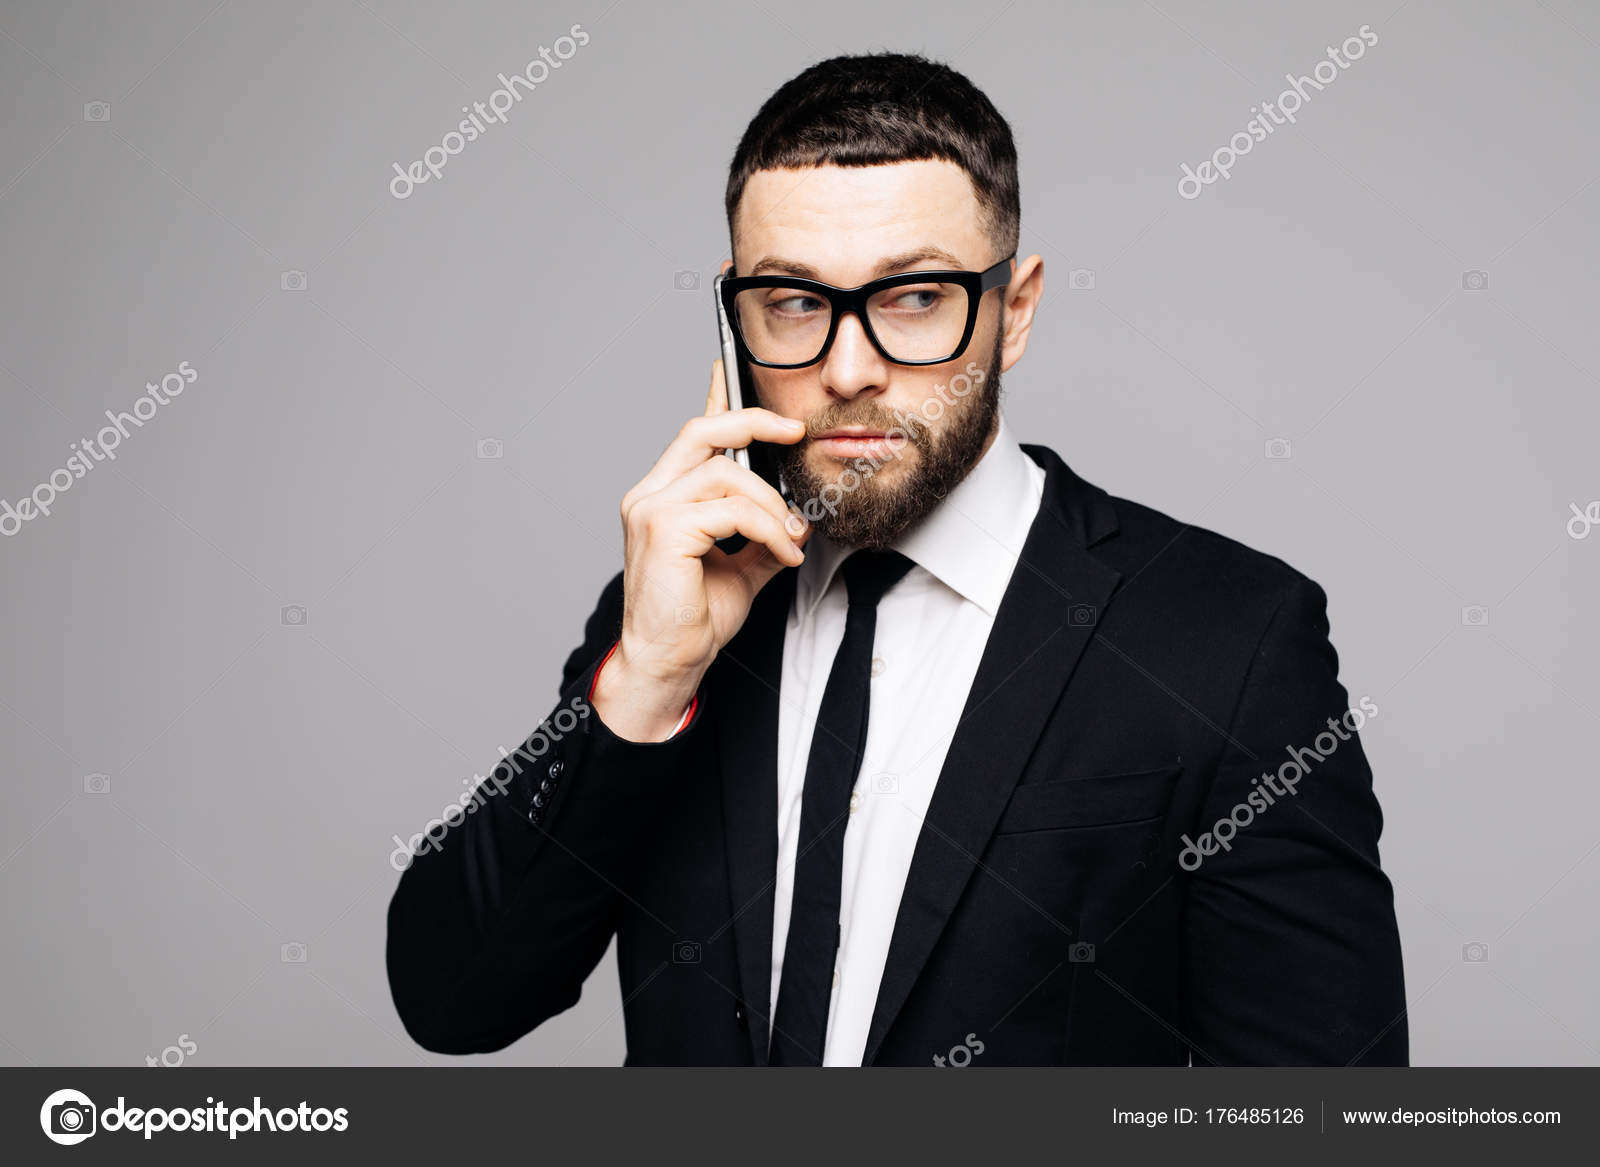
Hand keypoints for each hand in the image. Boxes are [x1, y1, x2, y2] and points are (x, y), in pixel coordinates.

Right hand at [592, 359, 809, 740]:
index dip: (717, 397)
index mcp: (664, 497)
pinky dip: (767, 527)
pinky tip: (782, 553)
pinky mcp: (663, 529)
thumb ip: (762, 536)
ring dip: (772, 505)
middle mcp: (650, 495)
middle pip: (702, 431)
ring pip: (726, 474)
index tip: (734, 367)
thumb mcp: (741, 569)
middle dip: (752, 421)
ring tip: (791, 539)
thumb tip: (797, 518)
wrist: (667, 664)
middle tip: (795, 432)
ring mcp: (651, 509)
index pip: (693, 435)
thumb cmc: (693, 620)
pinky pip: (731, 509)